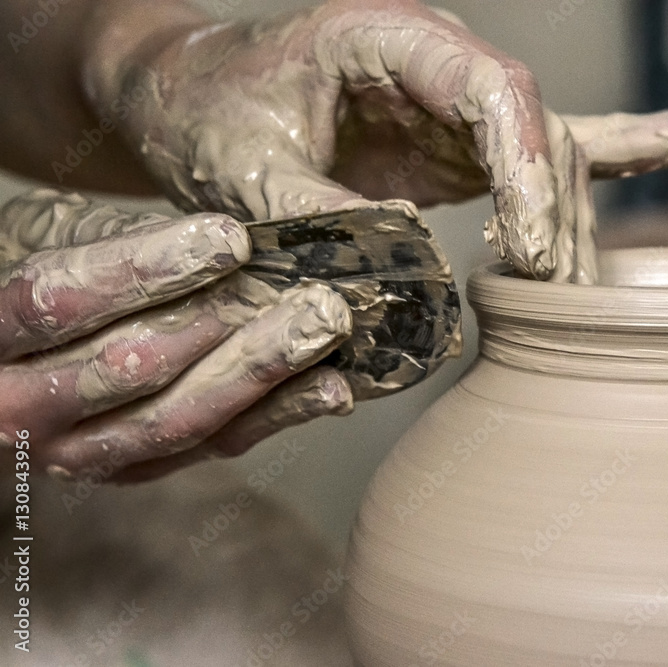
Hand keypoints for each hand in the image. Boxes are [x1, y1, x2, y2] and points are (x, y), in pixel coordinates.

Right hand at [0, 190, 353, 482]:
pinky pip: (213, 447)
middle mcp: (21, 409)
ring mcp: (80, 452)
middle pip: (128, 369)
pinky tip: (331, 387)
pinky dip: (277, 416)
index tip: (230, 240)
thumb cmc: (55, 272)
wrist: (31, 343)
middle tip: (308, 292)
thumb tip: (231, 238)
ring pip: (176, 419)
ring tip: (325, 327)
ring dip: (262, 371)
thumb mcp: (65, 236)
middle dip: (227, 325)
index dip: (146, 268)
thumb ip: (124, 240)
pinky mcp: (138, 467)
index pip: (60, 300)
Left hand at [82, 0, 667, 281]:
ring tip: (573, 291)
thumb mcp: (245, 170)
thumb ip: (323, 218)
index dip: (527, 168)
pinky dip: (627, 148)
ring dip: (565, 224)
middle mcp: (443, 63)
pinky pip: (549, 149)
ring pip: (551, 155)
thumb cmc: (210, 113)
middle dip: (551, 213)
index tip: (526, 247)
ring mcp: (459, 105)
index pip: (497, 91)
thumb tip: (411, 274)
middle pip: (540, 129)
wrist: (193, 100)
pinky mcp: (461, 149)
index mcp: (394, 39)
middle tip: (550, 294)